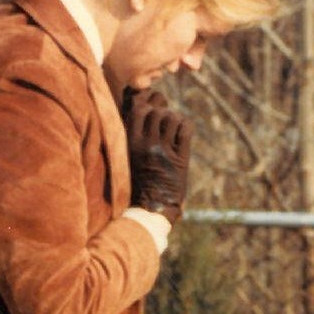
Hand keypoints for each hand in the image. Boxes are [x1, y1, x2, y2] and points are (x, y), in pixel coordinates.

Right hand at [122, 87, 193, 223]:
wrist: (152, 208)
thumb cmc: (138, 183)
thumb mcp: (128, 158)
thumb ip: (133, 137)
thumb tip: (142, 107)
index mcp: (130, 144)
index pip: (138, 110)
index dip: (147, 104)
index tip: (152, 107)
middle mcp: (146, 145)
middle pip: (156, 112)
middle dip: (162, 112)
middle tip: (165, 120)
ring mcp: (163, 151)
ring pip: (171, 117)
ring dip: (174, 118)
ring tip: (174, 126)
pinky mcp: (180, 158)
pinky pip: (185, 128)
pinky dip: (185, 125)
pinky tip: (183, 131)